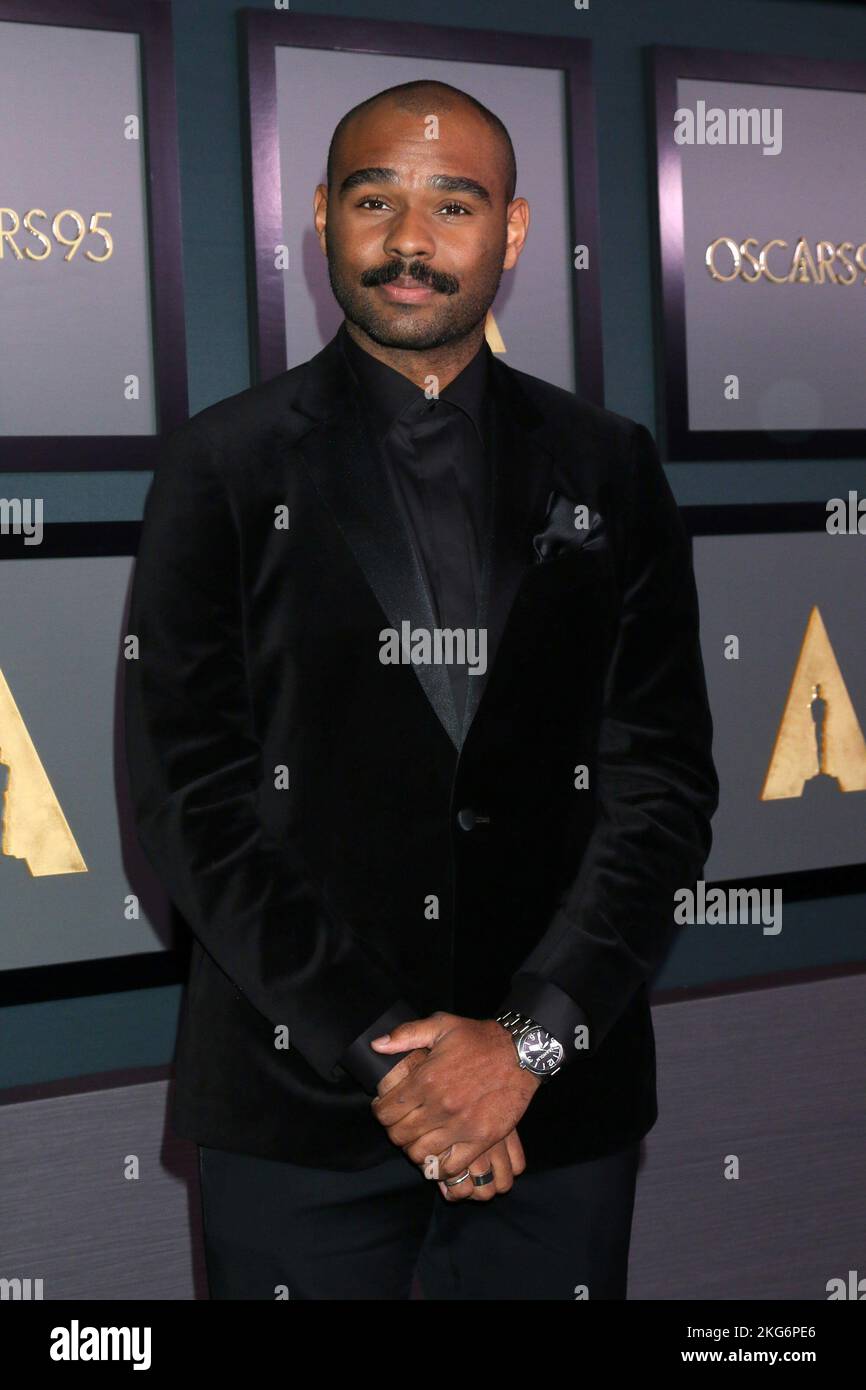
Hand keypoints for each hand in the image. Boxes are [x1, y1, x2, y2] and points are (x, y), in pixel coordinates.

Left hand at [376, 1047, 526, 1199]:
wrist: (522, 1051)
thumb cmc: (480, 1038)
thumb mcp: (442, 1025)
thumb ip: (406, 1034)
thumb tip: (377, 1046)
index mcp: (426, 1079)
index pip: (386, 1112)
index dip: (381, 1113)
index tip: (385, 1109)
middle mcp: (440, 1106)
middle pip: (400, 1136)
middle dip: (395, 1132)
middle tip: (402, 1124)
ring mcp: (461, 1126)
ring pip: (420, 1154)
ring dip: (414, 1149)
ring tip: (419, 1138)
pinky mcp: (482, 1139)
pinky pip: (451, 1166)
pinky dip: (439, 1167)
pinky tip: (439, 1155)